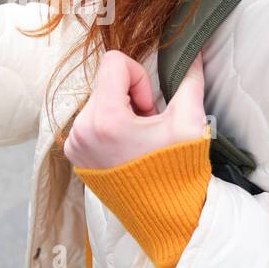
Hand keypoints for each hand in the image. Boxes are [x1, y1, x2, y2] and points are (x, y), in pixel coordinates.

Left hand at [63, 51, 206, 169]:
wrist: (165, 214)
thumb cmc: (177, 170)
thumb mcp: (189, 121)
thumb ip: (190, 80)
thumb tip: (195, 53)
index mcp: (106, 119)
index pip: (113, 62)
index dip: (139, 78)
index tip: (150, 108)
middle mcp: (82, 129)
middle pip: (105, 82)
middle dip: (130, 97)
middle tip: (147, 127)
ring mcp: (75, 143)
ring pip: (97, 100)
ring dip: (120, 112)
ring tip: (137, 139)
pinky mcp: (73, 153)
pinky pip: (88, 120)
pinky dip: (108, 126)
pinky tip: (125, 147)